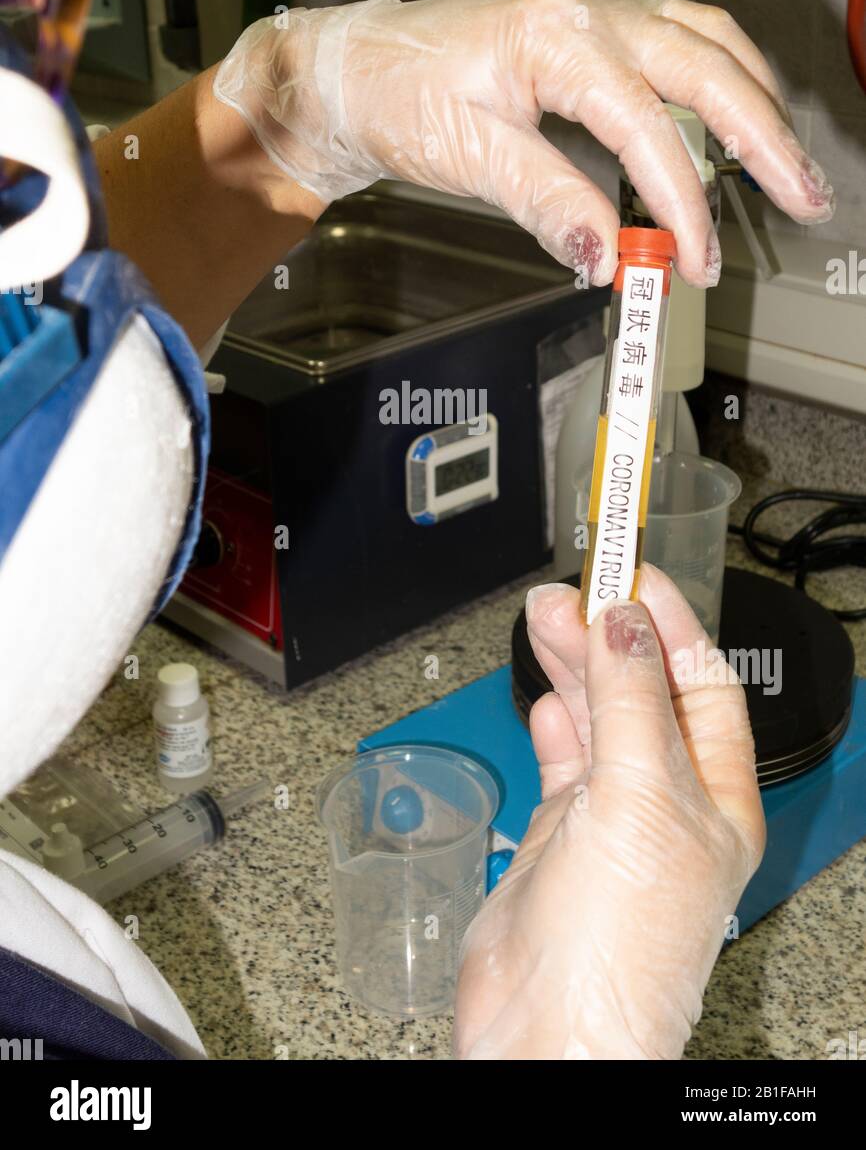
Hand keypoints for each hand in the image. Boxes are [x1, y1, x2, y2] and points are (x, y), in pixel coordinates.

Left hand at [214, 0, 832, 287]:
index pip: (647, 126)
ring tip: (789, 165)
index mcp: (557, 37)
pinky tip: (742, 115)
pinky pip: (682, 41)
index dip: (681, 201)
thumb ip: (546, 204)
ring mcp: (597, 16)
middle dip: (762, 140)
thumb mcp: (467, 156)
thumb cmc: (397, 96)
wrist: (357, 68)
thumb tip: (608, 258)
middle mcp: (590, 13)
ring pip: (706, 45)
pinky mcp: (594, 32)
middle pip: (706, 70)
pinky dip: (723, 79)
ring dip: (755, 103)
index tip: (697, 259)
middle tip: (804, 199)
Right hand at [453, 564, 765, 1059]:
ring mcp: (612, 818)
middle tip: (573, 587)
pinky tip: (544, 692)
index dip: (670, 625)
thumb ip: (630, 700)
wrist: (548, 1026)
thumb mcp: (641, 794)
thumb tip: (626, 624)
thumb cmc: (623, 941)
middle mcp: (668, 802)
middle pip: (643, 693)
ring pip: (596, 718)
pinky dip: (551, 719)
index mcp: (717, 794)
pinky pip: (561, 759)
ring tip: (545, 615)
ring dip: (574, 665)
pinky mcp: (559, 835)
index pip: (702, 683)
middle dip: (611, 636)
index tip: (633, 573)